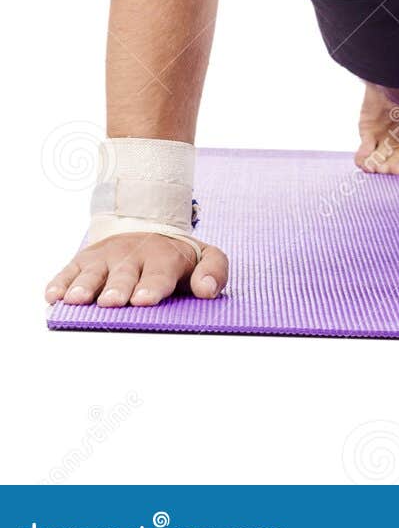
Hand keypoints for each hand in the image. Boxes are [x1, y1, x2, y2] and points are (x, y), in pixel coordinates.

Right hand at [44, 232, 228, 307]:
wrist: (148, 225)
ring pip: (93, 273)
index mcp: (164, 257)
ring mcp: (106, 257)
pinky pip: (69, 271)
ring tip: (78, 300)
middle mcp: (132, 255)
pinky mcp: (84, 260)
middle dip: (118, 288)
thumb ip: (214, 271)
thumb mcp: (206, 256)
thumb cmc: (176, 256)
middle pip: (123, 275)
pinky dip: (60, 283)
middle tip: (113, 301)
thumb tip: (207, 291)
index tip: (144, 299)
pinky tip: (54, 296)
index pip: (159, 273)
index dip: (152, 286)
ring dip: (85, 286)